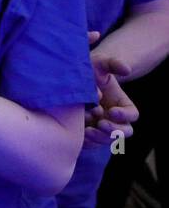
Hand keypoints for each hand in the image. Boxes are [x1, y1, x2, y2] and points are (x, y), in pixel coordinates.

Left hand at [84, 31, 138, 147]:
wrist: (74, 79)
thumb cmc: (91, 70)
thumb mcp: (100, 63)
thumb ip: (113, 63)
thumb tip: (126, 69)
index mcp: (123, 105)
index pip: (132, 115)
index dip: (125, 115)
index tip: (112, 111)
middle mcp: (116, 119)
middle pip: (124, 132)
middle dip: (114, 130)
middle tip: (101, 124)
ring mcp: (103, 127)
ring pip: (108, 140)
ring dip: (100, 137)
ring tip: (87, 130)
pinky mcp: (89, 132)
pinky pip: (92, 144)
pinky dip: (88, 142)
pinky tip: (79, 135)